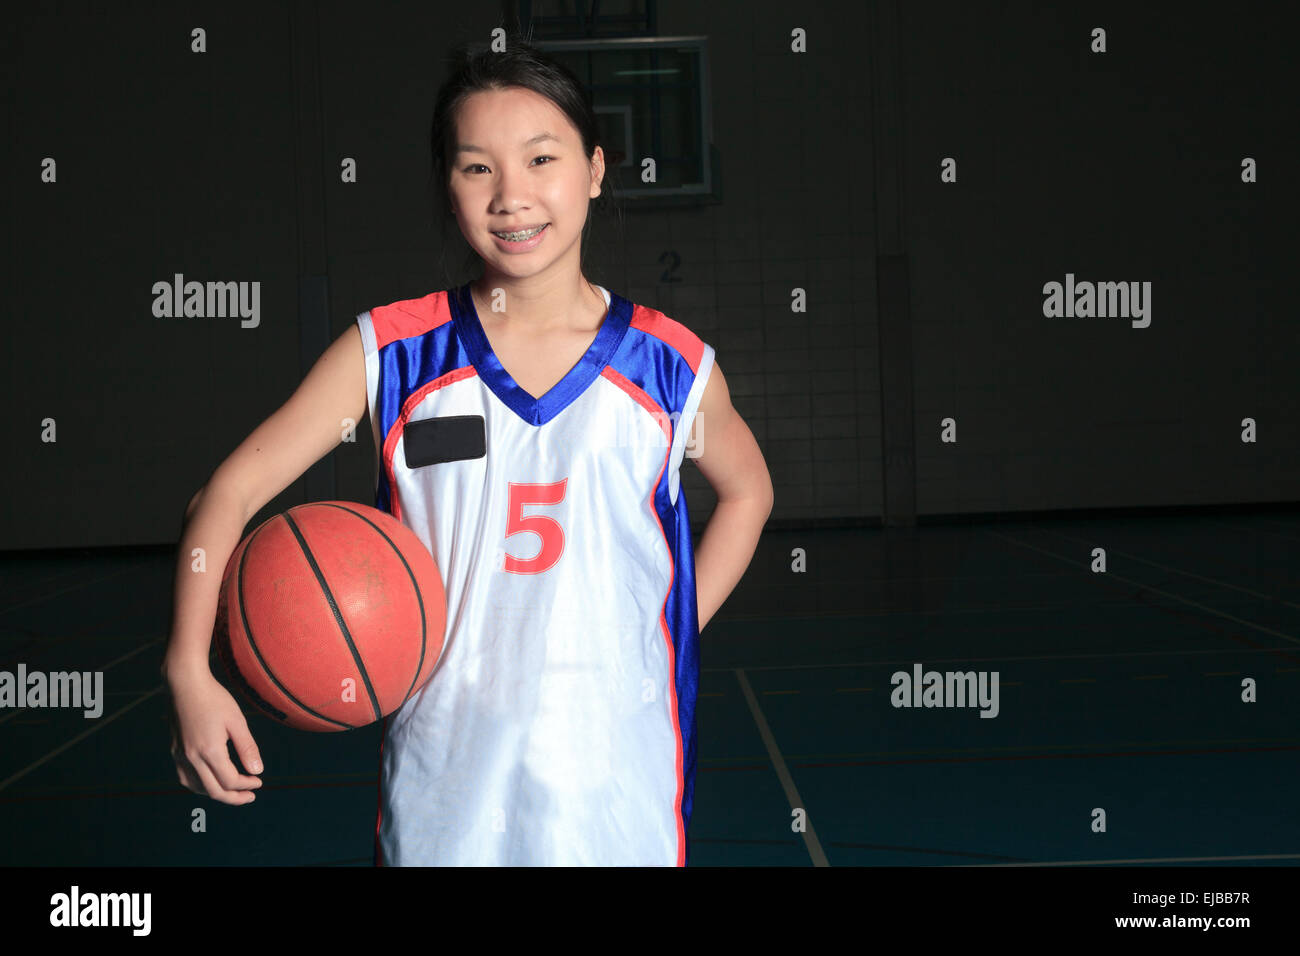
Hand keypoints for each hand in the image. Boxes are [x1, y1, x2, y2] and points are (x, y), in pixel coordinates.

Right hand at [165, 666, 263, 804]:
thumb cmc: (214, 699)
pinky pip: (186, 778)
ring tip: (233, 790)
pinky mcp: (175, 750)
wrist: (184, 683)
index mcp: (209, 751)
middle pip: (213, 791)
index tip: (259, 782)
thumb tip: (257, 771)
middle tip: (250, 796)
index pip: (230, 781)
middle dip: (234, 797)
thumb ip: (247, 748)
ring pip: (197, 788)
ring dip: (216, 793)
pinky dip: (200, 785)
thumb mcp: (236, 721)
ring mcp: (180, 755)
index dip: (247, 786)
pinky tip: (211, 780)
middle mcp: (192, 757)